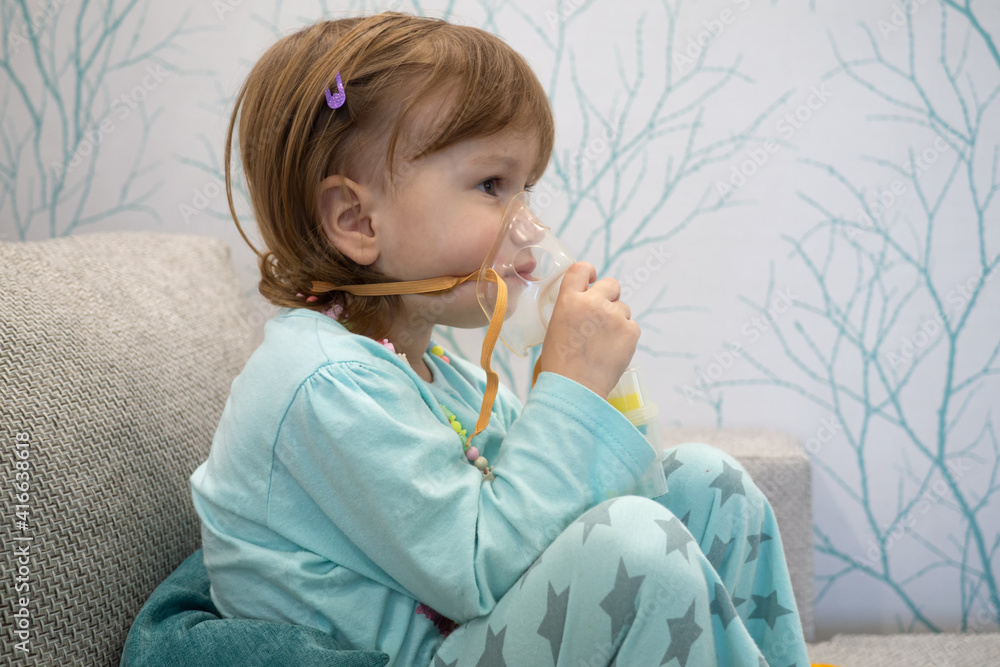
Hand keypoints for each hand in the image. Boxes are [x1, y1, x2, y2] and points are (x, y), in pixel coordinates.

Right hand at [538, 262, 640, 397]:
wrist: (575, 388)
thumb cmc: (560, 363)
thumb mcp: (556, 327)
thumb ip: (572, 309)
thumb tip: (586, 306)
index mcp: (569, 300)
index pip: (581, 269)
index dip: (589, 272)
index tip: (593, 279)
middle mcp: (592, 302)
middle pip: (611, 285)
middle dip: (609, 297)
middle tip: (602, 317)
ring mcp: (614, 316)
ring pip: (623, 308)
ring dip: (617, 320)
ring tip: (603, 343)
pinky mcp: (631, 331)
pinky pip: (632, 326)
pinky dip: (625, 337)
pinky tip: (612, 351)